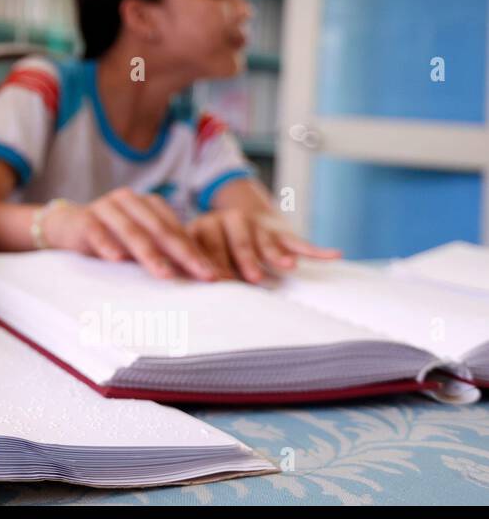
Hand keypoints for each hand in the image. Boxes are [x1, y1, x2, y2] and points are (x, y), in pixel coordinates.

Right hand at [46, 188, 216, 280]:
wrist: (65, 227)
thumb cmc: (110, 239)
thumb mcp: (139, 244)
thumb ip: (164, 253)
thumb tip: (203, 276)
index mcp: (149, 205)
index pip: (177, 231)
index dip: (196, 252)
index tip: (214, 275)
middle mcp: (130, 201)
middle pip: (160, 229)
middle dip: (183, 254)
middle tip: (202, 275)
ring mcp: (106, 207)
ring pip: (131, 231)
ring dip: (149, 253)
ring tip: (165, 274)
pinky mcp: (83, 218)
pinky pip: (97, 231)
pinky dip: (107, 244)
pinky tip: (116, 259)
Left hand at [186, 209, 340, 282]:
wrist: (228, 220)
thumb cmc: (206, 251)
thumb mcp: (192, 254)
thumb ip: (192, 270)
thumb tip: (185, 299)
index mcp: (203, 227)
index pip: (208, 245)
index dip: (213, 263)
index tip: (216, 280)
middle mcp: (229, 220)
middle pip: (239, 239)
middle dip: (247, 258)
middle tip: (253, 277)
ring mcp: (256, 224)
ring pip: (267, 239)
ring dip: (277, 253)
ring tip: (288, 266)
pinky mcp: (277, 230)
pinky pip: (297, 240)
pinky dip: (314, 250)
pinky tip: (334, 255)